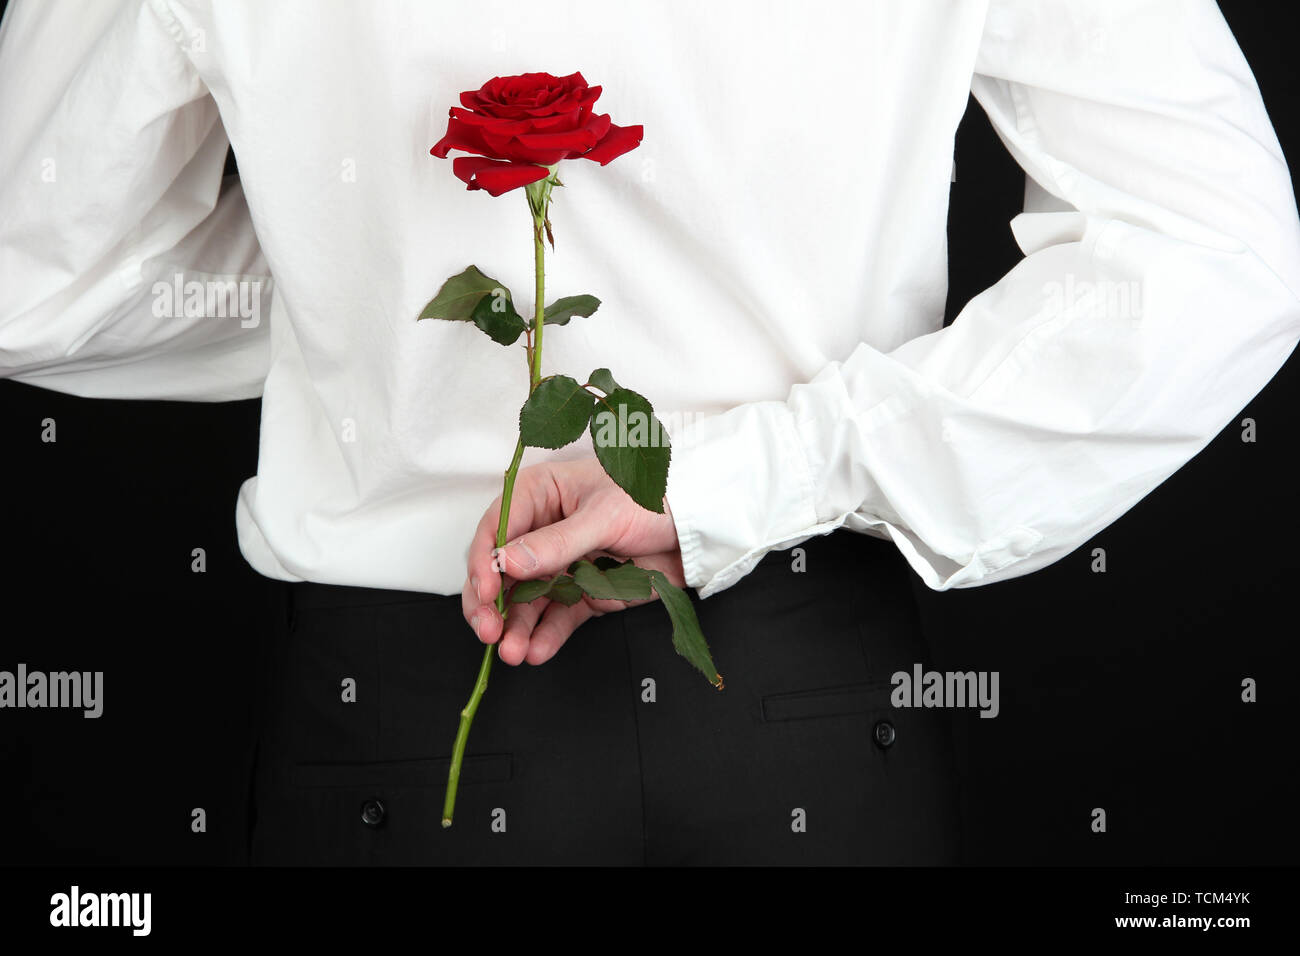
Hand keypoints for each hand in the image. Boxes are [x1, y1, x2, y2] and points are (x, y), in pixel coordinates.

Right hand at [461, 457, 682, 665]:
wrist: (701, 524)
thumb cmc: (654, 497)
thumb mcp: (605, 515)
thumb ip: (557, 542)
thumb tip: (509, 562)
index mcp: (541, 495)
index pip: (497, 529)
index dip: (484, 562)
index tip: (485, 591)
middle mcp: (545, 531)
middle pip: (503, 572)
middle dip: (491, 604)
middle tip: (489, 632)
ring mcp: (564, 564)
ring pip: (527, 601)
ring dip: (515, 628)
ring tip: (512, 652)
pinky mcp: (586, 593)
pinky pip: (559, 617)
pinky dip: (546, 635)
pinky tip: (536, 650)